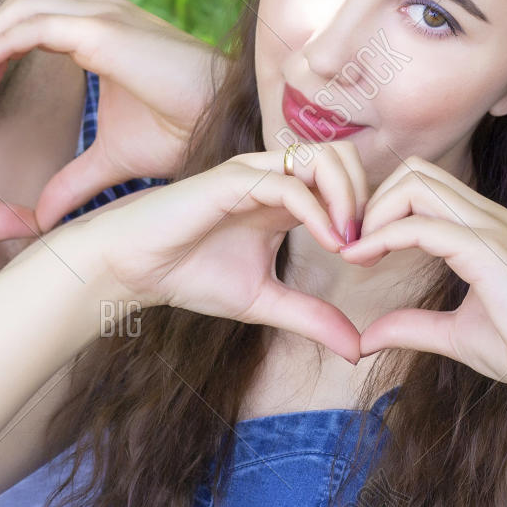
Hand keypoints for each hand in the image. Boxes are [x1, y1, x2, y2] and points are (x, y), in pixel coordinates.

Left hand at [0, 0, 224, 228]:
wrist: (225, 128)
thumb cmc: (182, 133)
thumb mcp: (113, 160)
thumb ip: (74, 180)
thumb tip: (42, 217)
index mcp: (99, 31)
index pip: (28, 23)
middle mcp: (98, 13)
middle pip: (15, 9)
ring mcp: (101, 15)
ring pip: (17, 10)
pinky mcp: (102, 29)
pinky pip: (31, 25)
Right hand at [72, 147, 363, 361]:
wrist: (132, 269)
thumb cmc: (190, 275)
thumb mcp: (263, 301)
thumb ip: (310, 317)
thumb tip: (357, 350)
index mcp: (284, 197)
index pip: (345, 178)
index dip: (369, 210)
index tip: (373, 255)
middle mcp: (273, 176)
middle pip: (345, 155)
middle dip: (368, 195)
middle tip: (368, 244)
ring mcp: (253, 174)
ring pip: (323, 158)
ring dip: (349, 197)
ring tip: (351, 243)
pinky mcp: (230, 181)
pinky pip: (288, 184)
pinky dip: (318, 212)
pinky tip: (331, 244)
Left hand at [340, 156, 506, 399]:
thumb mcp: (452, 335)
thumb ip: (410, 327)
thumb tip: (366, 337)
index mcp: (484, 227)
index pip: (423, 184)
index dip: (382, 207)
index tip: (357, 247)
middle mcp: (488, 217)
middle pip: (414, 172)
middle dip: (372, 201)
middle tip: (351, 244)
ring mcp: (490, 228)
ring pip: (415, 185)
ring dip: (374, 213)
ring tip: (355, 252)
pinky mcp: (487, 250)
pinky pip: (420, 226)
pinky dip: (382, 237)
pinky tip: (360, 259)